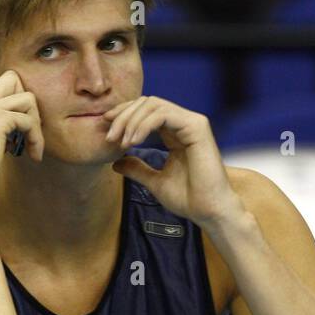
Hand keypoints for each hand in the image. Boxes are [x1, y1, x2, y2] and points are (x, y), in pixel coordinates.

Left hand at [104, 96, 243, 226]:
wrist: (207, 211)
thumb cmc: (188, 199)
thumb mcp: (154, 181)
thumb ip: (137, 169)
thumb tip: (115, 163)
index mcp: (175, 132)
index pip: (146, 111)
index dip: (124, 115)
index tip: (106, 129)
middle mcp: (184, 123)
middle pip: (147, 103)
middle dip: (123, 116)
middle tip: (109, 137)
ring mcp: (192, 122)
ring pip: (153, 105)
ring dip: (131, 120)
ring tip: (121, 142)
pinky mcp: (197, 126)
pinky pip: (163, 114)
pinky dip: (144, 125)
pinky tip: (133, 141)